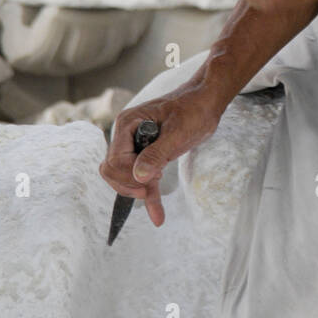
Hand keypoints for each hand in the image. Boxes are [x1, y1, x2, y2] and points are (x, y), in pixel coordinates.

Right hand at [99, 80, 222, 227]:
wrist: (206, 102)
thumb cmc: (194, 109)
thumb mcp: (178, 132)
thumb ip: (157, 153)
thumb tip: (138, 176)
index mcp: (128, 123)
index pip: (115, 159)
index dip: (129, 175)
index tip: (152, 179)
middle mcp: (126, 134)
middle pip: (112, 170)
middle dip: (128, 184)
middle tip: (151, 188)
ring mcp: (134, 145)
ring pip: (122, 177)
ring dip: (136, 191)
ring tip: (155, 200)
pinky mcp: (146, 154)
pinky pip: (140, 178)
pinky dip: (148, 195)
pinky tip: (157, 215)